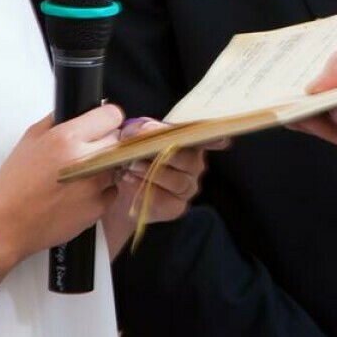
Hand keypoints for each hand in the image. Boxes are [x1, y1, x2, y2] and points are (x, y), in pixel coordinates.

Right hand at [0, 105, 124, 273]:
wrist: (7, 226)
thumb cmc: (14, 184)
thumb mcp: (29, 139)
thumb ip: (58, 119)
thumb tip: (82, 110)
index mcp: (67, 138)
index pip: (112, 115)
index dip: (105, 119)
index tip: (100, 124)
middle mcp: (86, 160)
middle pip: (118, 138)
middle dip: (105, 141)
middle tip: (86, 151)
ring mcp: (96, 185)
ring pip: (118, 164)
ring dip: (105, 165)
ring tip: (79, 174)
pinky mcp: (100, 207)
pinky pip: (113, 188)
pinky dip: (101, 189)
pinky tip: (79, 192)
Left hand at [102, 118, 227, 251]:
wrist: (115, 187)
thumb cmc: (131, 154)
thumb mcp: (131, 135)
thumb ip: (142, 130)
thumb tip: (152, 130)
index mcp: (189, 141)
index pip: (209, 140)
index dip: (215, 141)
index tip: (220, 140)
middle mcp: (194, 164)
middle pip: (190, 161)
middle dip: (164, 157)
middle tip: (139, 155)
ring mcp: (188, 187)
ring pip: (179, 182)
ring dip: (152, 174)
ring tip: (130, 167)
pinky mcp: (176, 206)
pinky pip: (165, 200)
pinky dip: (144, 190)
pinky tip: (129, 181)